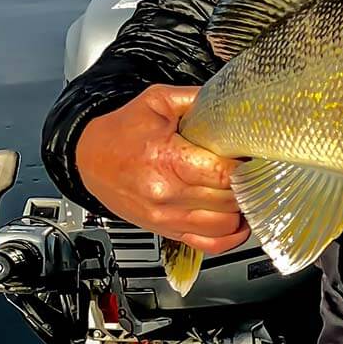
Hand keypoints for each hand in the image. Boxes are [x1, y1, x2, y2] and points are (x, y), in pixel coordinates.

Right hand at [75, 84, 249, 254]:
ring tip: (244, 189)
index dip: (247, 164)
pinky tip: (236, 219)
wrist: (88, 159)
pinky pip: (208, 245)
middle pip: (229, 200)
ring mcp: (166, 217)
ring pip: (224, 225)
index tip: (254, 154)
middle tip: (253, 168)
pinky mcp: (166, 231)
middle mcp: (167, 194)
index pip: (225, 174)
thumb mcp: (157, 101)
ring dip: (241, 208)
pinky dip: (229, 236)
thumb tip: (231, 98)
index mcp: (167, 159)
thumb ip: (197, 98)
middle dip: (247, 183)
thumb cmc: (123, 131)